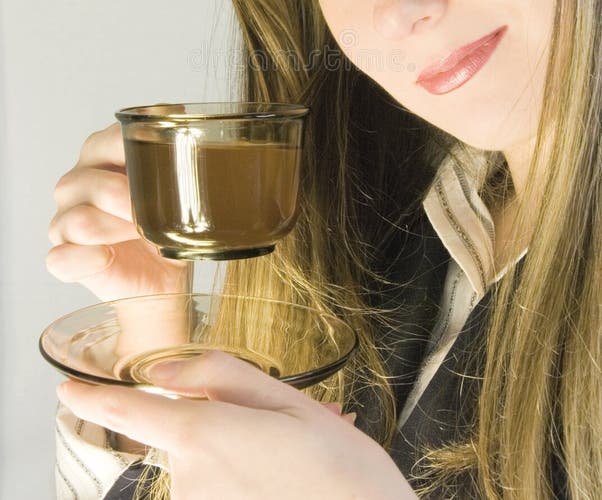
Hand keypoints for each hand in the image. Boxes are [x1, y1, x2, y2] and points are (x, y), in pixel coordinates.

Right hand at [47, 122, 189, 301]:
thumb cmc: (166, 221)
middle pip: (95, 183)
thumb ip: (174, 150)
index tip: (170, 170)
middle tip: (161, 214)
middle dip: (133, 202)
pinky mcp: (63, 256)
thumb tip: (182, 118)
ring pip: (81, 221)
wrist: (163, 272)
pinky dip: (87, 259)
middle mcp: (77, 181)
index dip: (142, 156)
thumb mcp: (180, 184)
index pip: (113, 139)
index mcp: (102, 151)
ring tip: (144, 235)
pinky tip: (107, 256)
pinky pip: (61, 258)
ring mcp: (64, 219)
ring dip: (119, 230)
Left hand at [57, 350, 416, 499]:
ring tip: (293, 454)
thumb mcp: (288, 400)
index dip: (93, 398)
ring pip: (208, 457)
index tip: (67, 390)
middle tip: (281, 424)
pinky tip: (284, 475)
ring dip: (241, 448)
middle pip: (187, 428)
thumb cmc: (338, 467)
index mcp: (206, 435)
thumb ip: (220, 377)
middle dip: (224, 417)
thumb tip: (167, 373)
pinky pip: (219, 485)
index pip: (133, 411)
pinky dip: (245, 474)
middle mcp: (192, 478)